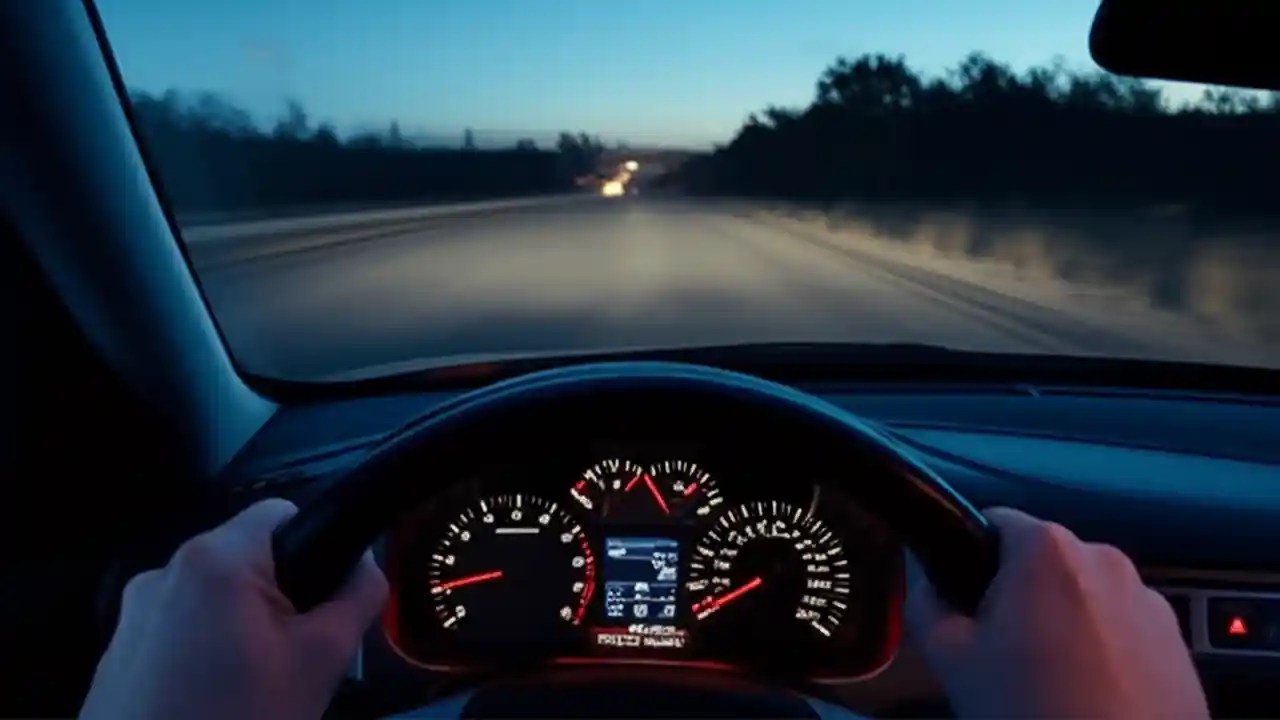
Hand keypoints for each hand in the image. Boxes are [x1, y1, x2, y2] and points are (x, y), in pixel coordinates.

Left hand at [80, 499, 387, 719]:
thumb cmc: (242, 716)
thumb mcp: (322, 660)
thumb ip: (357, 596)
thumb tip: (363, 563)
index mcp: (213, 559)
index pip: (282, 513)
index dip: (316, 549)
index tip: (320, 606)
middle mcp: (162, 571)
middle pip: (247, 562)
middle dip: (278, 600)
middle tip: (293, 659)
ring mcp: (132, 614)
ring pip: (214, 600)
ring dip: (240, 629)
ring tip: (250, 689)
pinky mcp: (117, 653)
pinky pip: (179, 632)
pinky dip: (202, 655)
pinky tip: (211, 703)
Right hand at [906, 507, 1207, 719]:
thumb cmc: (1031, 708)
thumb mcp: (951, 659)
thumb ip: (926, 604)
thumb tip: (929, 583)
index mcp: (1046, 547)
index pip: (991, 521)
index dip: (968, 560)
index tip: (966, 606)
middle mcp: (1104, 556)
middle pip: (1040, 560)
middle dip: (1018, 594)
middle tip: (1001, 650)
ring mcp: (1148, 596)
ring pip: (1082, 593)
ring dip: (1062, 619)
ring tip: (1050, 677)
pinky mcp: (1177, 637)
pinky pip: (1121, 624)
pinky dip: (1102, 645)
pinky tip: (1088, 689)